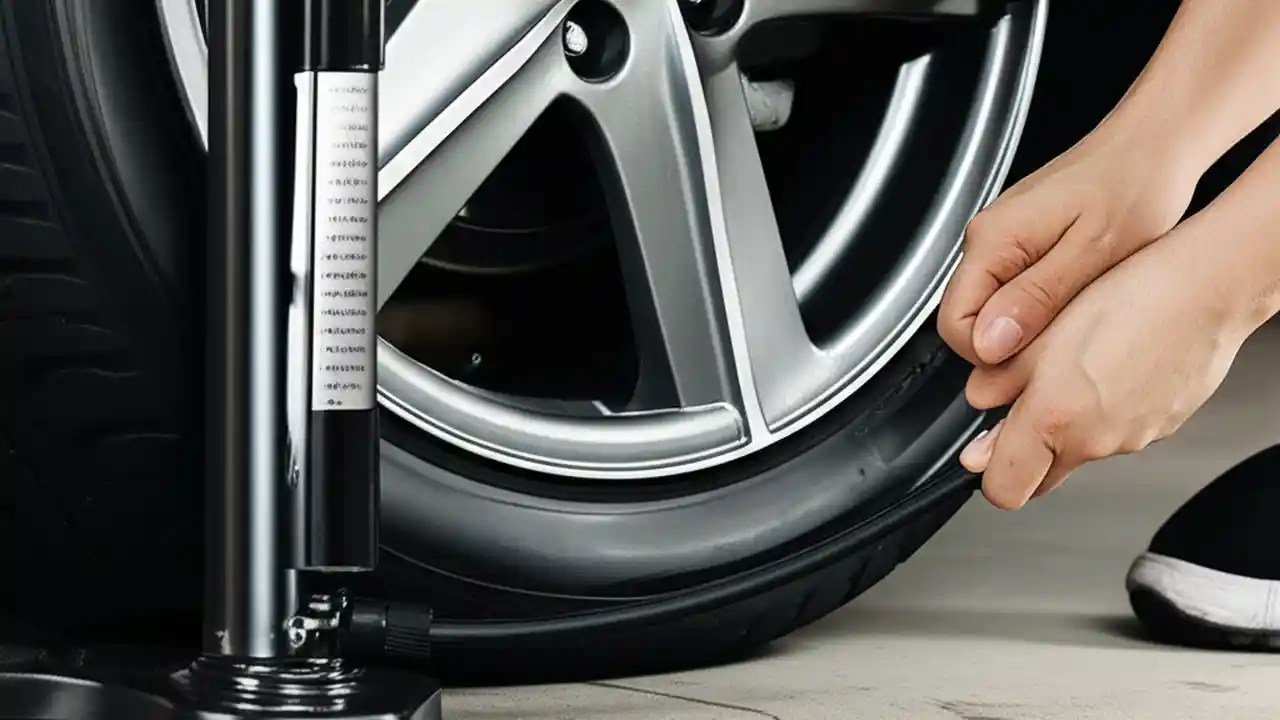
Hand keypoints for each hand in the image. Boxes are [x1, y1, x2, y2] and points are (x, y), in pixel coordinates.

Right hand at [939, 126, 1198, 365]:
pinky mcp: (1019, 245)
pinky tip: (1080, 294)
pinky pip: (1012, 295)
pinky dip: (1042, 308)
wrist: (1152, 145)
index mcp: (994, 239)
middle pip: (968, 320)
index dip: (991, 352)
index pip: (953, 324)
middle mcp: (986, 239)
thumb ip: (1036, 298)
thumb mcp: (1093, 252)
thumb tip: (989, 343)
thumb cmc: (1135, 186)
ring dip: (1031, 326)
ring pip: (991, 311)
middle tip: (1071, 328)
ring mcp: (1000, 242)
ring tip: (1081, 306)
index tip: (1039, 350)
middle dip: (1012, 341)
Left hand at [955, 223, 1254, 508]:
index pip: (1004, 490)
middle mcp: (1095, 441)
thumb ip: (997, 380)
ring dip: (1067, 427)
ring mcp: (1133, 438)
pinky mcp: (1161, 426)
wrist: (1207, 289)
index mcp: (1055, 420)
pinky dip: (1105, 412)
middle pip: (1042, 478)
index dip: (989, 472)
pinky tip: (1111, 368)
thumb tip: (978, 402)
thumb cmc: (1129, 299)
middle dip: (1025, 455)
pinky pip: (1118, 432)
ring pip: (1082, 451)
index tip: (982, 450)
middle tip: (1022, 407)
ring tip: (1074, 370)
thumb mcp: (1038, 333)